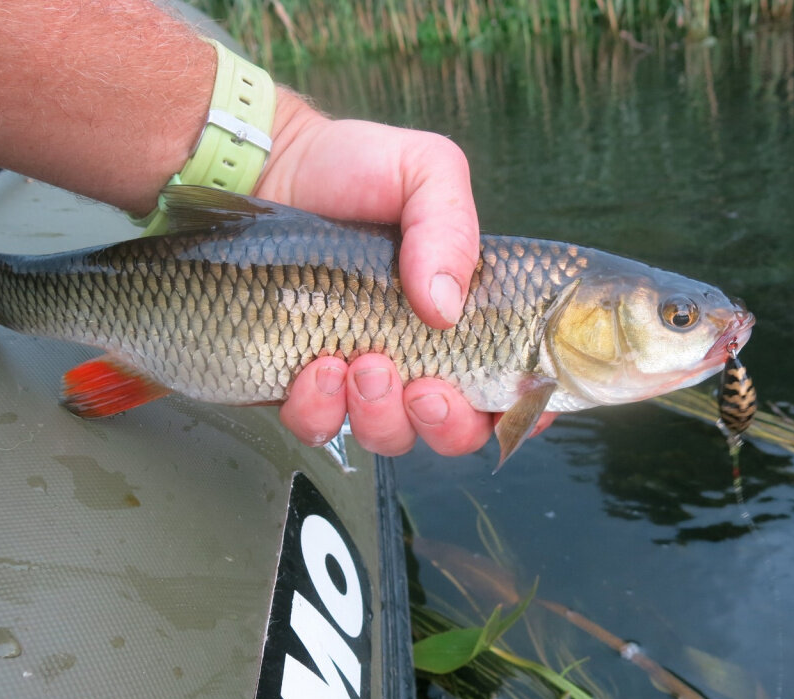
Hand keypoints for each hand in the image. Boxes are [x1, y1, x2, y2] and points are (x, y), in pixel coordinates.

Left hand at [258, 89, 499, 456]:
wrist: (269, 169)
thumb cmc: (353, 167)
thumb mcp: (424, 170)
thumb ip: (451, 227)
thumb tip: (445, 308)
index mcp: (466, 312)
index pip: (514, 384)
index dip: (524, 408)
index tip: (507, 401)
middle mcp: (420, 353)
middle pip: (459, 431)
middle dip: (448, 423)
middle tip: (423, 386)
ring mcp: (363, 376)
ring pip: (391, 436)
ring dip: (383, 417)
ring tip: (361, 363)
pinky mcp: (305, 384)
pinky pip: (320, 427)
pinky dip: (321, 411)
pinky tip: (315, 369)